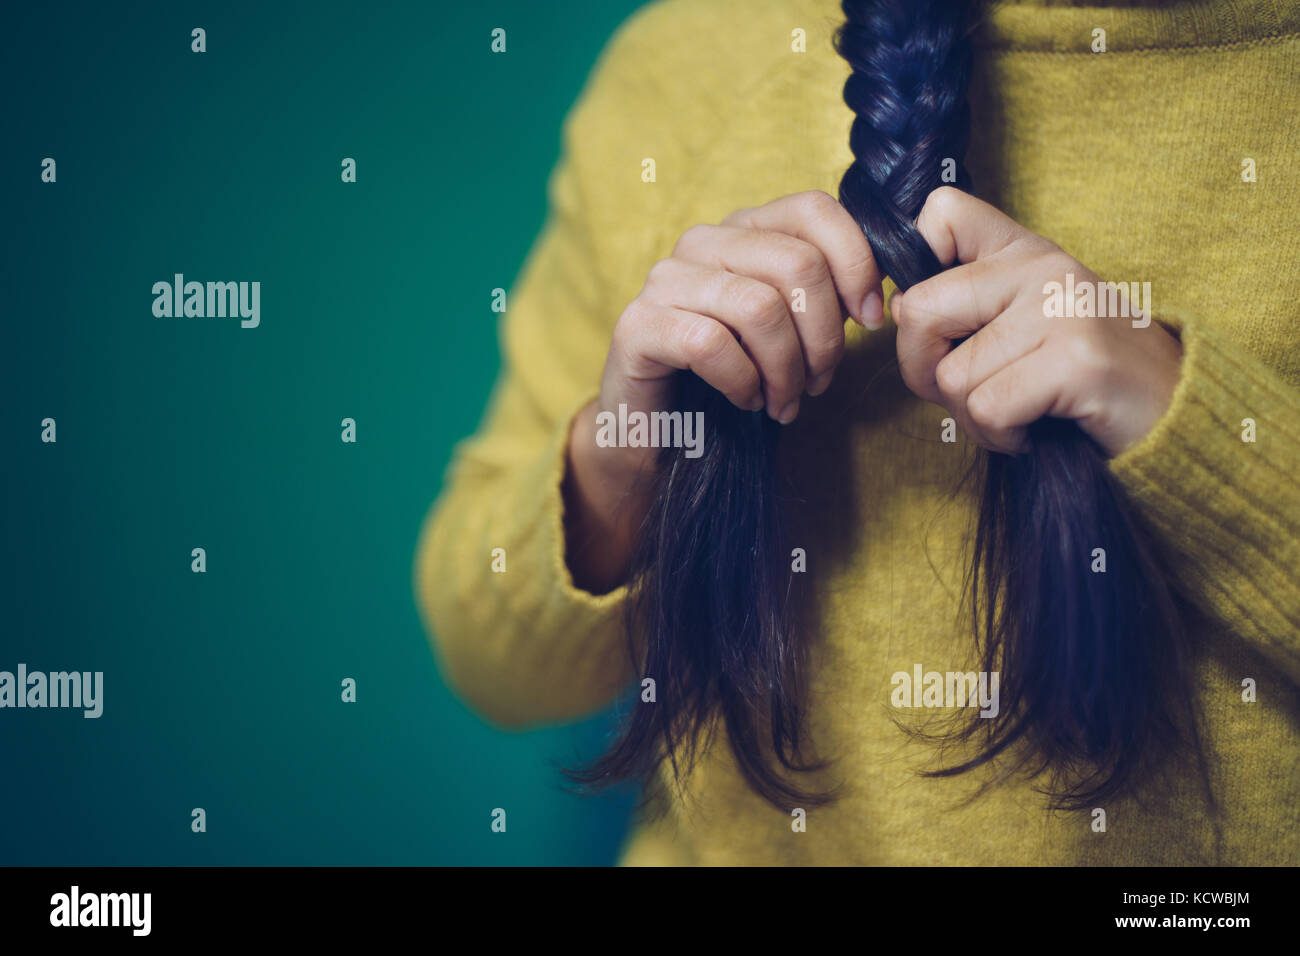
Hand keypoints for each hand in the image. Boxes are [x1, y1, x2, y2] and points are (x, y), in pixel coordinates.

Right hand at [565, 189, 881, 591]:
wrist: (660, 432)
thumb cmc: (734, 377)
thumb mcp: (789, 328)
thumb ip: (824, 296)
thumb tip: (877, 296)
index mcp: (743, 229)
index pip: (813, 209)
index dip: (856, 264)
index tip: (868, 322)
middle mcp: (701, 242)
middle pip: (798, 264)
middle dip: (824, 336)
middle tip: (819, 383)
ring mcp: (664, 280)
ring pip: (760, 307)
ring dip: (786, 369)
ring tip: (785, 401)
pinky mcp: (638, 326)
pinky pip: (711, 344)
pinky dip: (742, 382)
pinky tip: (746, 401)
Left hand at [889, 187, 1183, 457]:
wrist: (1173, 411)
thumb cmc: (1081, 373)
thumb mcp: (1027, 318)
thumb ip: (968, 302)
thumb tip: (894, 311)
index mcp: (1021, 250)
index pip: (939, 213)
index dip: (914, 272)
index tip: (940, 322)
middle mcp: (1040, 267)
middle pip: (918, 311)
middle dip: (923, 370)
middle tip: (967, 393)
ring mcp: (1060, 310)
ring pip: (952, 376)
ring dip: (972, 417)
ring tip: (1018, 414)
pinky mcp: (1076, 361)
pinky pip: (988, 409)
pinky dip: (1000, 436)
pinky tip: (1033, 430)